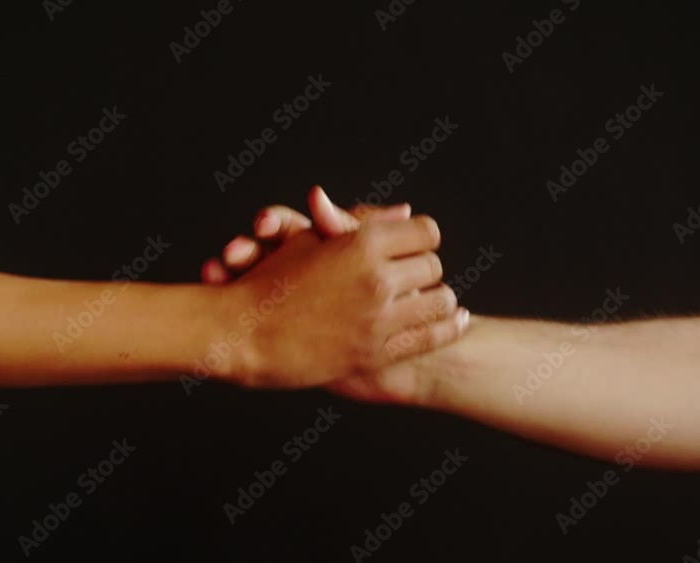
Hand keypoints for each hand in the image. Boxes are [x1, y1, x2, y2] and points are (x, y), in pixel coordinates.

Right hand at [208, 186, 469, 395]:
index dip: (419, 237)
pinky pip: (430, 337)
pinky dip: (448, 327)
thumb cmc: (270, 282)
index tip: (413, 246)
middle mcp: (376, 278)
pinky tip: (455, 321)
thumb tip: (407, 212)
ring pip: (440, 301)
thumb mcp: (311, 240)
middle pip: (433, 265)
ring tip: (437, 299)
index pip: (424, 231)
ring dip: (440, 299)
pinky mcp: (376, 352)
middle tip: (419, 274)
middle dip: (425, 268)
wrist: (244, 334)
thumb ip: (361, 224)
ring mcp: (378, 318)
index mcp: (361, 243)